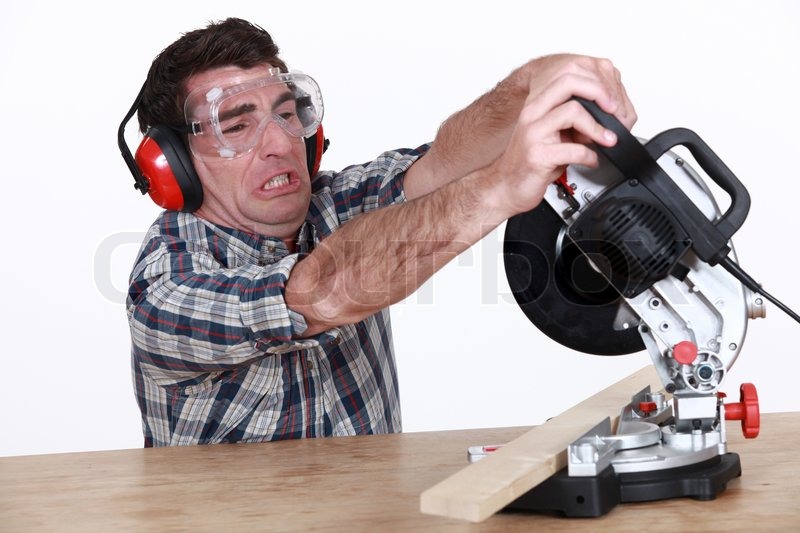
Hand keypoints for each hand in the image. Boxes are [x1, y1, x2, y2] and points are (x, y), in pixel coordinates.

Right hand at [488, 54, 636, 217]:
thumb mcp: (552, 133)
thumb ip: (572, 121)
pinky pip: (573, 149)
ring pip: (573, 111)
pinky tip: (591, 160)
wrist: (505, 187)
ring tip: (607, 140)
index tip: (611, 99)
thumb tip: (605, 114)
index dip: (596, 82)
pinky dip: (590, 156)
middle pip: (569, 82)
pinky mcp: (538, 156)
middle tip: (614, 110)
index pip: (567, 74)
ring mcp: (534, 133)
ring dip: (598, 127)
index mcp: (537, 104)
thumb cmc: (530, 162)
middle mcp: (533, 114)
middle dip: (600, 93)